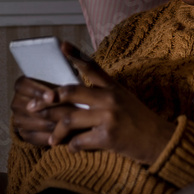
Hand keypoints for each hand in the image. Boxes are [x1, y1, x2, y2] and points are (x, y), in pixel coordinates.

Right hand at [11, 75, 79, 146]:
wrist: (46, 109)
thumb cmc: (55, 92)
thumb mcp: (55, 85)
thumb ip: (57, 88)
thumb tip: (61, 95)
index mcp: (21, 86)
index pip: (26, 87)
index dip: (39, 92)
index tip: (52, 96)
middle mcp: (16, 102)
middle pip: (36, 109)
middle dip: (57, 111)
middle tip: (75, 113)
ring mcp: (18, 119)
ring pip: (41, 123)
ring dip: (60, 125)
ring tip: (76, 123)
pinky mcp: (24, 134)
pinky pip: (39, 137)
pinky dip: (55, 137)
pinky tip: (69, 135)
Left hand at [45, 41, 176, 164]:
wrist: (160, 140)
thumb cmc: (139, 120)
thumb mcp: (124, 98)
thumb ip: (103, 92)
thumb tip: (75, 93)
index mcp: (113, 87)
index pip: (91, 67)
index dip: (75, 55)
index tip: (61, 46)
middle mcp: (110, 98)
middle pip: (70, 92)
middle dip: (48, 100)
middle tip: (33, 107)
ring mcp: (109, 117)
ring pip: (69, 118)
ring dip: (56, 130)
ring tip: (51, 139)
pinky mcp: (108, 137)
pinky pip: (79, 141)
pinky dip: (72, 146)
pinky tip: (72, 148)